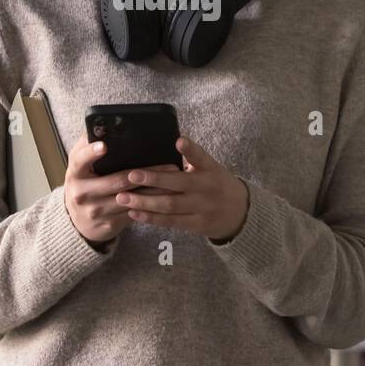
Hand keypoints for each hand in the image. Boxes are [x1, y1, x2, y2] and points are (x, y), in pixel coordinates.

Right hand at [62, 133, 179, 247]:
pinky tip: (166, 197)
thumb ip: (87, 146)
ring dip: (155, 190)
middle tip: (169, 165)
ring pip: (131, 199)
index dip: (91, 153)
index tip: (104, 146)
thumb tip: (101, 125)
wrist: (76, 220)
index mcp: (75, 173)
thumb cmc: (84, 184)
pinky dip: (151, 205)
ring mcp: (96, 211)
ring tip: (173, 180)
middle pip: (118, 181)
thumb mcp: (80, 166)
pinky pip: (133, 214)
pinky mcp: (108, 225)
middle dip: (147, 172)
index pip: (80, 160)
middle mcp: (82, 193)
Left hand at [114, 136, 249, 242]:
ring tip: (123, 197)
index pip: (201, 157)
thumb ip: (193, 159)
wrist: (240, 213)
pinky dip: (152, 218)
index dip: (190, 149)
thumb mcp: (212, 168)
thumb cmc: (217, 184)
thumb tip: (167, 143)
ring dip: (145, 202)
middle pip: (179, 183)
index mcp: (210, 169)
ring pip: (170, 205)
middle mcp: (206, 188)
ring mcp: (201, 208)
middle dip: (154, 179)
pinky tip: (134, 213)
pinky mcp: (196, 224)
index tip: (179, 141)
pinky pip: (171, 222)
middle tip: (131, 175)